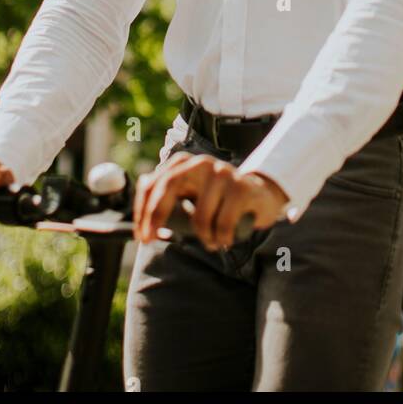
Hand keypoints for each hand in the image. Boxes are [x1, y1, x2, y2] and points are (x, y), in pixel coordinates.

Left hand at [133, 152, 288, 250]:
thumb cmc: (220, 200)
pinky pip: (222, 224)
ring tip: (212, 240)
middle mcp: (201, 163)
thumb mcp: (192, 196)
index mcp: (184, 164)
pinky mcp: (241, 187)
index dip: (142, 210)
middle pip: (168, 186)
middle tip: (152, 240)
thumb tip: (142, 216)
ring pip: (199, 217)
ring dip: (204, 238)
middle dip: (156, 215)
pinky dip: (222, 238)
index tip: (141, 235)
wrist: (261, 195)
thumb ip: (169, 200)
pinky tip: (226, 238)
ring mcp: (222, 173)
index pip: (154, 182)